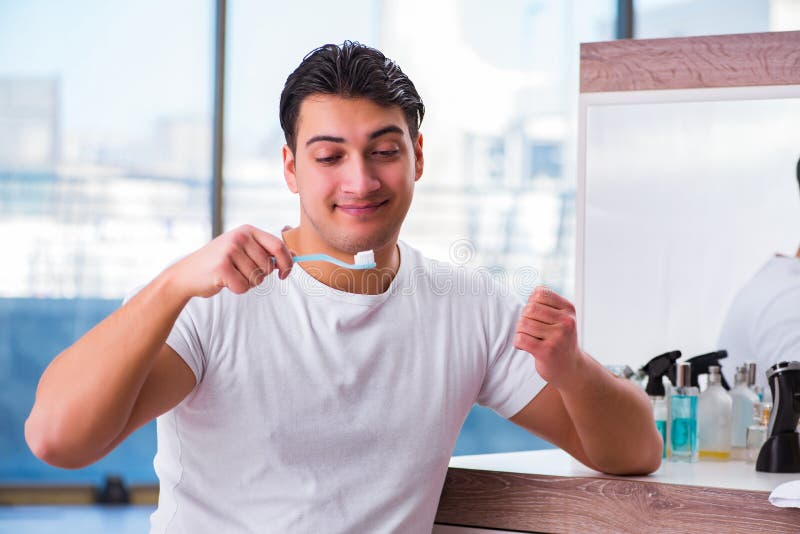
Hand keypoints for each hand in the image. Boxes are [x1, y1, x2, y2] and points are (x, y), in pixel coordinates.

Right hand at [167, 225, 293, 298]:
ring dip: (247, 282)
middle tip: (242, 273)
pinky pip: (244, 286)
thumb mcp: (243, 250)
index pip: (278, 246)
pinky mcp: (222, 267)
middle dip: (260, 276)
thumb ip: (267, 251)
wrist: (187, 274)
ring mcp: (230, 251)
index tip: (285, 274)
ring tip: (231, 275)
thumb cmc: (220, 263)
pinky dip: (237, 289)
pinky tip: (224, 282)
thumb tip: (295, 255)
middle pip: (268, 266)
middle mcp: (239, 237)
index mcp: (247, 230)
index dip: (287, 262)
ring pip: (257, 278)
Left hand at [514, 286, 585, 388]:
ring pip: (523, 323)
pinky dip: (518, 343)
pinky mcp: (546, 351)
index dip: (531, 302)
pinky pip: (520, 339)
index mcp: (569, 310)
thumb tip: (529, 295)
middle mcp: (566, 322)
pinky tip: (525, 347)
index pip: (540, 293)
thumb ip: (546, 304)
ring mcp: (558, 337)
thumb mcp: (561, 318)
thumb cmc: (560, 340)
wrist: (571, 368)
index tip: (536, 315)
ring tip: (528, 338)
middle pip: (530, 308)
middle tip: (529, 329)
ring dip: (520, 331)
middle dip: (524, 318)